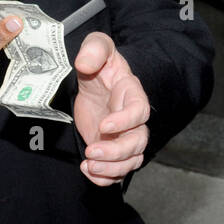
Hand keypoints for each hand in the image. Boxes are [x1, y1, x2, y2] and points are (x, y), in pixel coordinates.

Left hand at [73, 32, 149, 185]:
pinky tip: (88, 171)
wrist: (94, 81)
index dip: (125, 121)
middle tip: (92, 152)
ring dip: (112, 169)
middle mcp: (133, 119)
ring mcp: (124, 136)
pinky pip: (118, 171)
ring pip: (131, 160)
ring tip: (88, 166)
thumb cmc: (100, 63)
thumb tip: (84, 62)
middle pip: (139, 142)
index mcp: (132, 94)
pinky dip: (105, 178)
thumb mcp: (97, 46)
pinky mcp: (112, 149)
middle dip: (117, 152)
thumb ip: (94, 48)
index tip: (103, 126)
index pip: (139, 111)